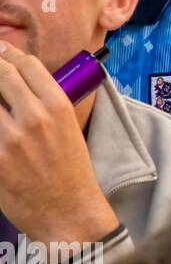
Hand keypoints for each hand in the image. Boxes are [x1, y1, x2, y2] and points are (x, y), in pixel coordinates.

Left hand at [0, 42, 116, 244]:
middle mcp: (33, 117)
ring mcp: (9, 138)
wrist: (67, 212)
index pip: (27, 65)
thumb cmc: (71, 171)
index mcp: (59, 107)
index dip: (8, 53)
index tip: (1, 52)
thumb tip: (17, 85)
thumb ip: (44, 104)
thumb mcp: (68, 129)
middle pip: (1, 74)